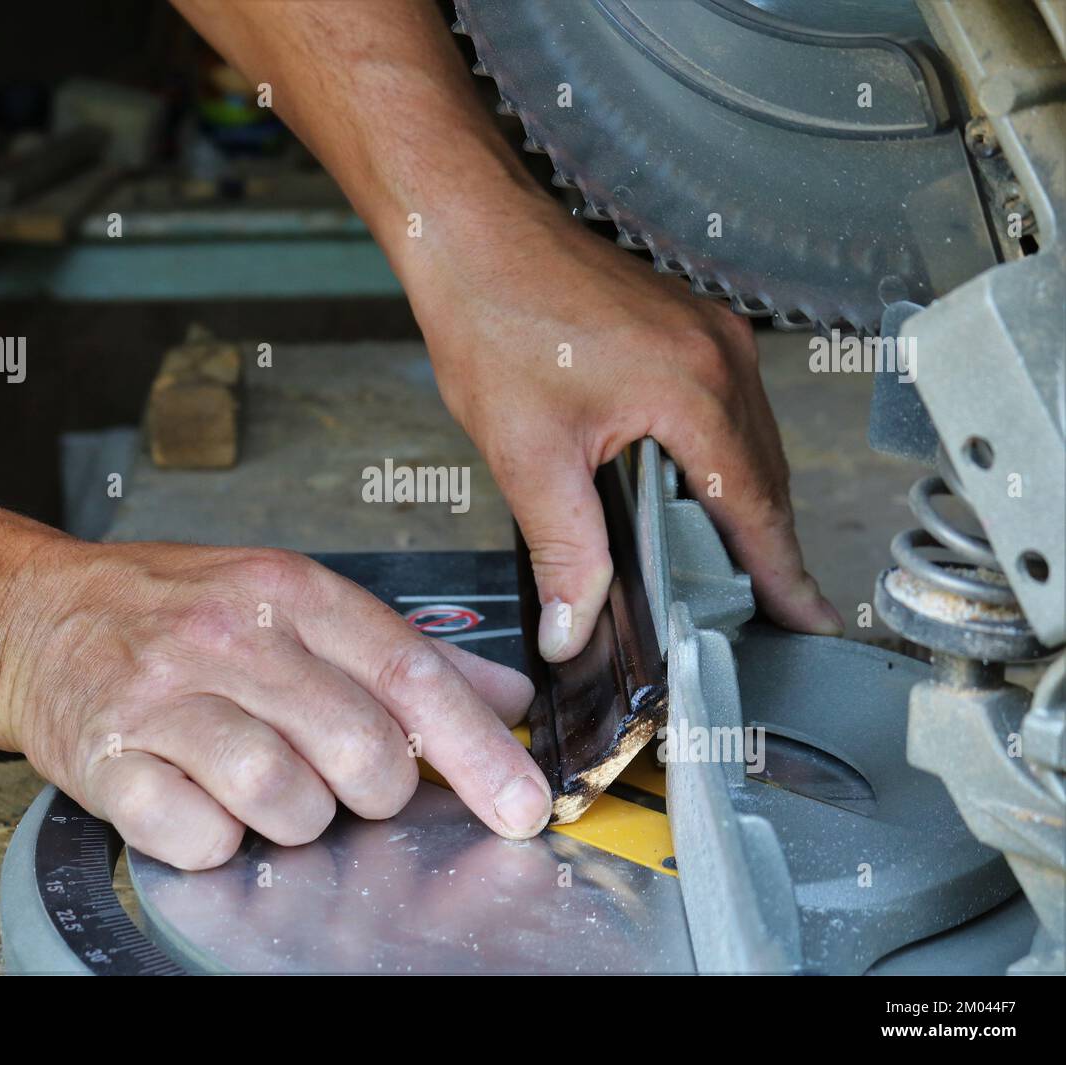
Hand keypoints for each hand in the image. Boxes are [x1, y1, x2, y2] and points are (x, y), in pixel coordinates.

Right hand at [0, 541, 549, 868]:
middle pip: (358, 751)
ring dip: (294, 814)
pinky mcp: (109, 760)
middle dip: (374, 788)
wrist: (37, 615)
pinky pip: (202, 838)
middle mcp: (231, 636)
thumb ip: (404, 652)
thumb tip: (506, 699)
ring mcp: (164, 699)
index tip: (525, 802)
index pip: (409, 675)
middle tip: (346, 776)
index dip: (477, 749)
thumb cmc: (176, 610)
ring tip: (263, 779)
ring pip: (287, 802)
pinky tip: (200, 795)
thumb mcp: (294, 599)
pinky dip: (217, 836)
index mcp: (290, 592)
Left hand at [406, 190, 843, 660]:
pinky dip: (724, 459)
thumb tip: (572, 627)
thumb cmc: (494, 318)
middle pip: (767, 477)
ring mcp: (711, 333)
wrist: (472, 231)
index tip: (811, 621)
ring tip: (741, 568)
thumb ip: (563, 551)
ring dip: (747, 504)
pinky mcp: (690, 324)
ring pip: (752, 443)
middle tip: (773, 614)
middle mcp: (720, 356)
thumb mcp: (527, 455)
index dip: (784, 575)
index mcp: (694, 389)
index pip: (757, 508)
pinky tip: (701, 491)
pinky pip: (729, 407)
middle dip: (769, 549)